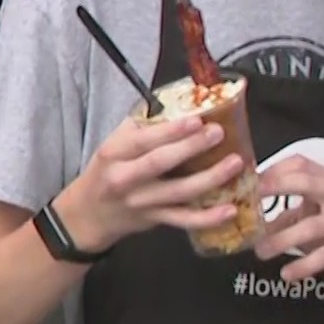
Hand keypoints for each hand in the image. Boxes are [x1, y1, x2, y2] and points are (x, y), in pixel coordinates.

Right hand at [56, 115, 248, 252]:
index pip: (143, 140)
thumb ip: (143, 125)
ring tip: (234, 163)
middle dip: (191, 147)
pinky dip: (208, 218)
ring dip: (209, 179)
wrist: (88, 214)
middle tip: (218, 133)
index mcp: (115, 153)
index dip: (171, 130)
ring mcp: (142, 202)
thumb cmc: (107, 170)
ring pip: (178, 192)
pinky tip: (229, 210)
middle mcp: (126, 179)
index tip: (196, 119)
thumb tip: (180, 103)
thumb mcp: (115, 144)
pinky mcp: (155, 220)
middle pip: (161, 163)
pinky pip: (184, 220)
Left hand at [253, 155, 323, 284]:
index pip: (300, 164)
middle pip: (307, 182)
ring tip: (260, 252)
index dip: (273, 170)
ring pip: (312, 226)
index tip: (249, 183)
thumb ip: (281, 209)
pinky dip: (303, 266)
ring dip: (282, 239)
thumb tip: (241, 212)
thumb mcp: (307, 214)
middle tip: (250, 203)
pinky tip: (286, 274)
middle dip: (277, 188)